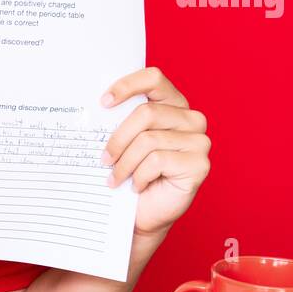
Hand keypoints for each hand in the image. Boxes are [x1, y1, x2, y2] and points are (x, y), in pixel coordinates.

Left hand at [99, 66, 210, 237]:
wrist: (142, 213)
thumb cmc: (131, 174)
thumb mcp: (123, 142)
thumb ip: (119, 120)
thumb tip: (93, 105)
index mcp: (172, 104)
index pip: (153, 78)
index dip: (127, 85)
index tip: (103, 102)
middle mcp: (190, 118)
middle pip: (146, 114)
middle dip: (117, 139)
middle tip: (103, 159)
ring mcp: (199, 141)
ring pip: (148, 140)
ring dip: (124, 163)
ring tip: (114, 178)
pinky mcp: (199, 164)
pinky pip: (157, 161)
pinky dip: (139, 176)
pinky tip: (136, 186)